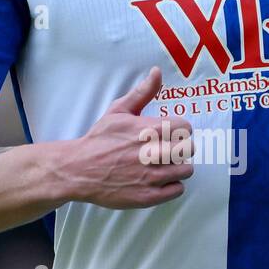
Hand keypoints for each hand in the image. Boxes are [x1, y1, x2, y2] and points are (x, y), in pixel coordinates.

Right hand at [66, 67, 193, 208]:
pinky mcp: (148, 196)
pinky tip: (159, 179)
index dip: (179, 129)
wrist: (79, 170)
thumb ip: (142, 92)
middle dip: (180, 148)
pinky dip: (172, 185)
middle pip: (189, 149)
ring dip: (177, 167)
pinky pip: (178, 189)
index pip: (186, 127)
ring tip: (162, 165)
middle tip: (167, 150)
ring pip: (186, 170)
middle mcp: (153, 153)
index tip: (170, 133)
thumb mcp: (118, 111)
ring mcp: (151, 176)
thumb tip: (157, 72)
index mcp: (148, 130)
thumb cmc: (99, 139)